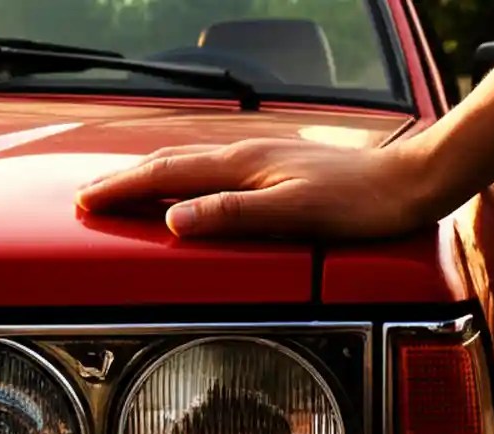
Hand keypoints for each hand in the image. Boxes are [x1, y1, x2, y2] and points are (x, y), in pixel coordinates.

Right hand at [75, 139, 435, 239]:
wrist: (407, 185)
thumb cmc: (359, 204)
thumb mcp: (294, 214)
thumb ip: (233, 216)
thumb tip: (175, 219)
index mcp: (243, 165)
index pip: (166, 175)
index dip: (122, 190)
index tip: (85, 202)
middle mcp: (248, 154)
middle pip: (171, 163)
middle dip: (125, 179)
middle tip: (88, 194)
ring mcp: (264, 158)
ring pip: (192, 162)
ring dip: (152, 175)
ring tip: (126, 188)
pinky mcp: (280, 168)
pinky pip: (216, 169)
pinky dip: (186, 177)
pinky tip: (194, 185)